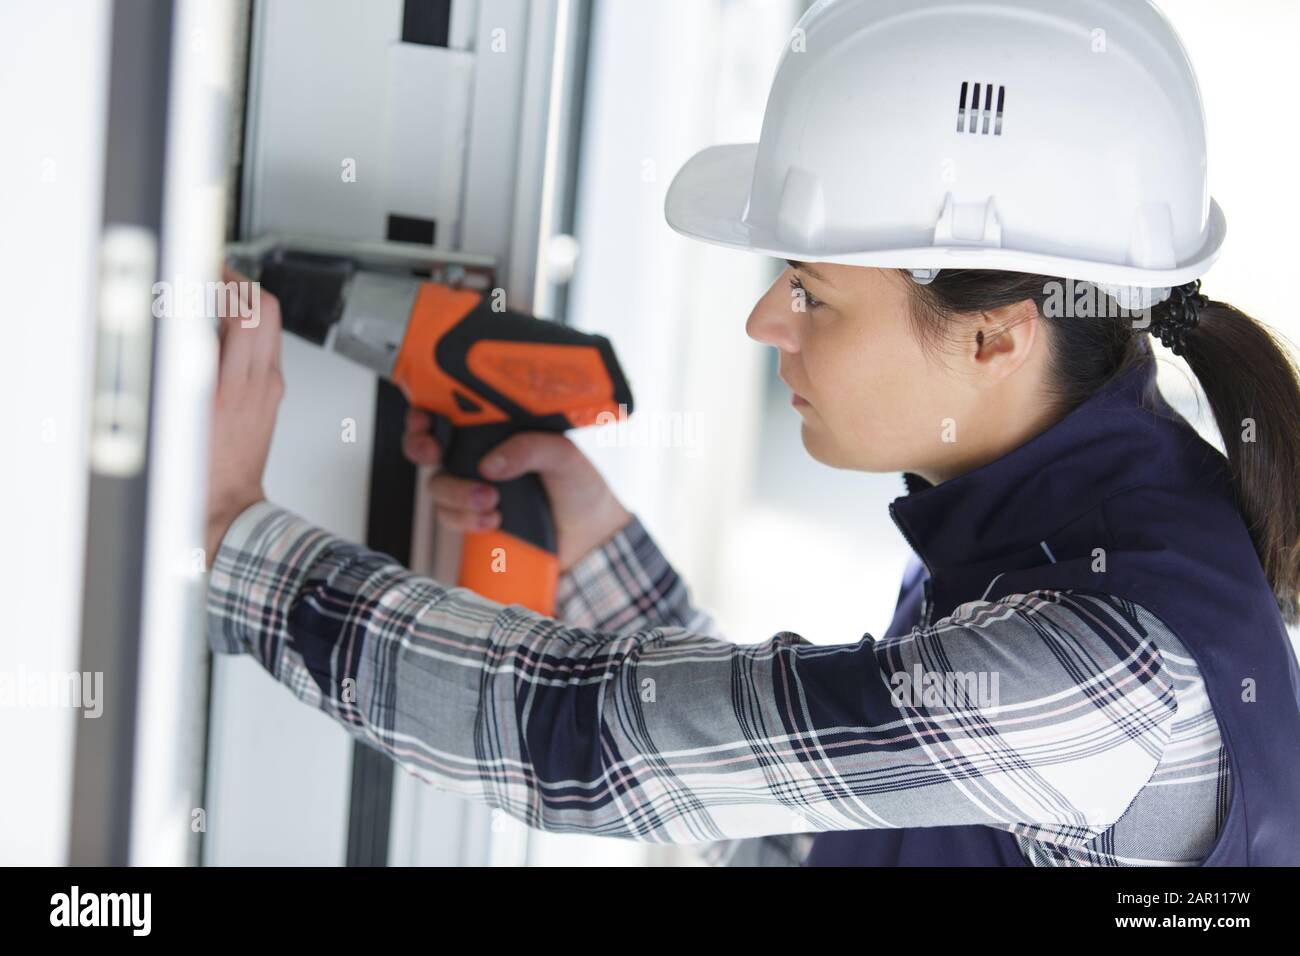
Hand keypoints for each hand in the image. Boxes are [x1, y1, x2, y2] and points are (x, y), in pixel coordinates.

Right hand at [204, 266, 283, 565]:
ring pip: (268, 324)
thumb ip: (176, 366)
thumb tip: (175, 320)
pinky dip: (246, 329)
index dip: (222, 281)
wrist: (227, 508)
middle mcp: (259, 382)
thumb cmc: (197, 474)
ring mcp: (269, 387)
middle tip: (209, 276)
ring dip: (243, 302)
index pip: (245, 310)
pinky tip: (220, 334)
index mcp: (231, 385)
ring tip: (212, 299)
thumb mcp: (175, 417)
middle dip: (238, 282)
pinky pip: (265, 347)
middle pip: (265, 307)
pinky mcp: (271, 395)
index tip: (198, 272)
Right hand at [403, 409, 631, 572]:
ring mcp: (474, 486)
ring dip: (456, 493)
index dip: (427, 411)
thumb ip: (529, 449)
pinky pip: (450, 516)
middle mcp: (480, 454)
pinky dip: (465, 519)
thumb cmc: (579, 486)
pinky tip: (492, 520)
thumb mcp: (562, 455)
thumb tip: (491, 463)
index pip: (451, 410)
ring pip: (438, 485)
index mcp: (499, 429)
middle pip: (428, 445)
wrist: (589, 536)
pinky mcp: (475, 517)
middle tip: (433, 453)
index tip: (425, 420)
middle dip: (420, 447)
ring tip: (491, 500)